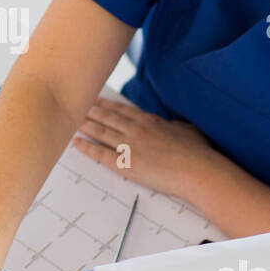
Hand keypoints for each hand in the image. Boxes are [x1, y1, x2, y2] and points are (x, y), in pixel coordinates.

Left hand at [71, 96, 210, 198]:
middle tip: (76, 105)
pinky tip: (76, 143)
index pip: (121, 110)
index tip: (95, 100)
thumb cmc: (197, 152)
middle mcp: (136, 129)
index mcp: (149, 120)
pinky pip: (101, 154)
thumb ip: (174, 125)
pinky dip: (87, 148)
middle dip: (90, 111)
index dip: (106, 105)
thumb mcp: (187, 129)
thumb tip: (172, 124)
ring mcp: (129, 146)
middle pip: (107, 117)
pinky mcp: (126, 164)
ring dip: (85, 126)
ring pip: (101, 132)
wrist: (197, 170)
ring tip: (72, 120)